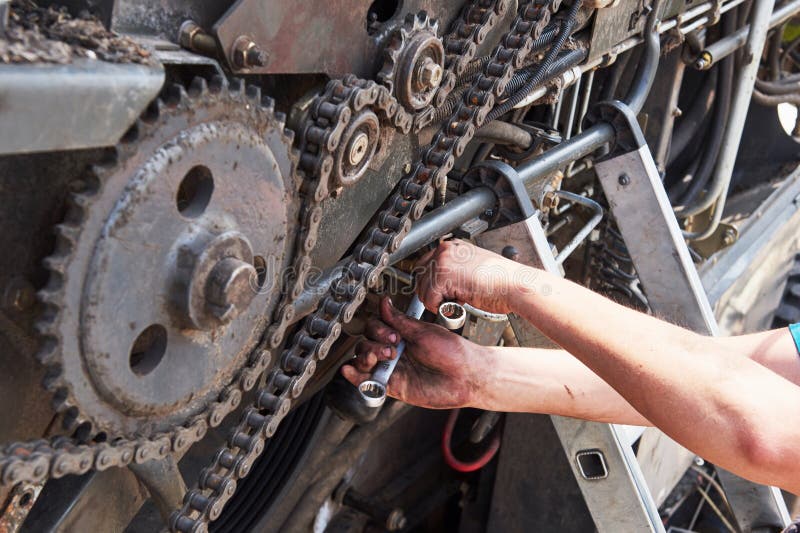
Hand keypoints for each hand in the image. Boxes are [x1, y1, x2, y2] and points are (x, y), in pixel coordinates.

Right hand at [341, 297, 490, 408]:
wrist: (466, 376)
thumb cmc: (452, 353)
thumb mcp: (423, 331)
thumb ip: (399, 321)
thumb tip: (384, 302)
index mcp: (402, 335)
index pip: (375, 328)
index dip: (378, 329)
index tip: (393, 334)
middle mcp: (395, 352)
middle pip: (366, 343)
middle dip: (373, 344)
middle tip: (392, 348)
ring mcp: (393, 369)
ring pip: (364, 361)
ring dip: (365, 357)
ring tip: (379, 358)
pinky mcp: (393, 386)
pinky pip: (367, 382)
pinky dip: (355, 376)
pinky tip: (350, 370)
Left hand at [415, 239, 530, 314]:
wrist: (516, 285)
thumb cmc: (502, 281)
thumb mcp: (473, 268)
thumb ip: (455, 270)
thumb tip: (439, 284)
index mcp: (452, 247)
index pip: (424, 266)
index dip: (431, 285)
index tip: (442, 294)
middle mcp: (445, 251)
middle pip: (420, 278)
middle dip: (432, 294)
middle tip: (454, 299)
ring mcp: (443, 261)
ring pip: (423, 291)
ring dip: (438, 302)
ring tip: (460, 300)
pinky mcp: (443, 276)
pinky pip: (430, 300)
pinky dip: (442, 308)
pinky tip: (460, 302)